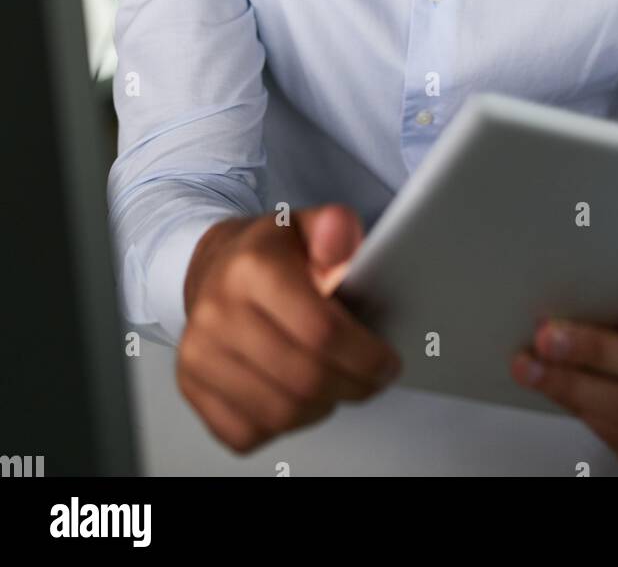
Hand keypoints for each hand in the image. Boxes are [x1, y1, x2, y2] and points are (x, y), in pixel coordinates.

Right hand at [177, 205, 401, 452]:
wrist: (214, 267)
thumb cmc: (270, 253)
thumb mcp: (307, 225)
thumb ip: (334, 229)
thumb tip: (341, 241)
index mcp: (251, 267)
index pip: (321, 330)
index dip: (365, 355)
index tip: (387, 362)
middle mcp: (217, 311)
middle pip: (305, 378)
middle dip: (353, 386)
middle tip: (372, 380)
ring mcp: (198, 353)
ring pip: (280, 413)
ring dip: (321, 407)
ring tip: (336, 385)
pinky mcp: (191, 386)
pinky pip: (247, 432)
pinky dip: (282, 426)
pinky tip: (295, 397)